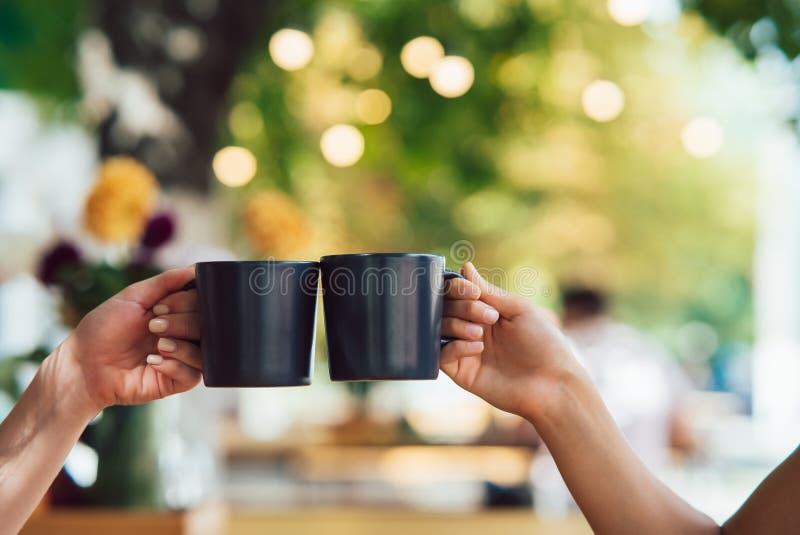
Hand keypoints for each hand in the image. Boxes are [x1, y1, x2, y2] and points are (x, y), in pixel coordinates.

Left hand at [54, 266, 202, 417]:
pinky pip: (194, 375)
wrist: (84, 365)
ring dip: (180, 344)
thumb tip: (196, 269)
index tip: (160, 306)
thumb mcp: (134, 296)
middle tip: (152, 326)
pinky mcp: (176, 382)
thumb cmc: (104, 329)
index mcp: (177, 312)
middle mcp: (183, 334)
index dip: (186, 302)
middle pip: (207, 324)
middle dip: (180, 322)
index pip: (202, 302)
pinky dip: (174, 365)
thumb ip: (166, 281)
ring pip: (206, 350)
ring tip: (156, 345)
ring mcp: (182, 358)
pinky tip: (152, 362)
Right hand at [440, 262, 580, 418]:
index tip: (473, 292)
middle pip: (445, 308)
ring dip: (457, 325)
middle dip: (462, 307)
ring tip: (480, 334)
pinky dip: (455, 347)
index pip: (456, 293)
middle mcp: (472, 328)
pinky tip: (477, 348)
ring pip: (439, 329)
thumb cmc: (543, 344)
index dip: (457, 288)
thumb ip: (489, 292)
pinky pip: (441, 356)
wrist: (553, 383)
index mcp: (486, 311)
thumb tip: (465, 267)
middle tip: (489, 317)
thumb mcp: (519, 310)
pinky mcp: (462, 373)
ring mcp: (465, 351)